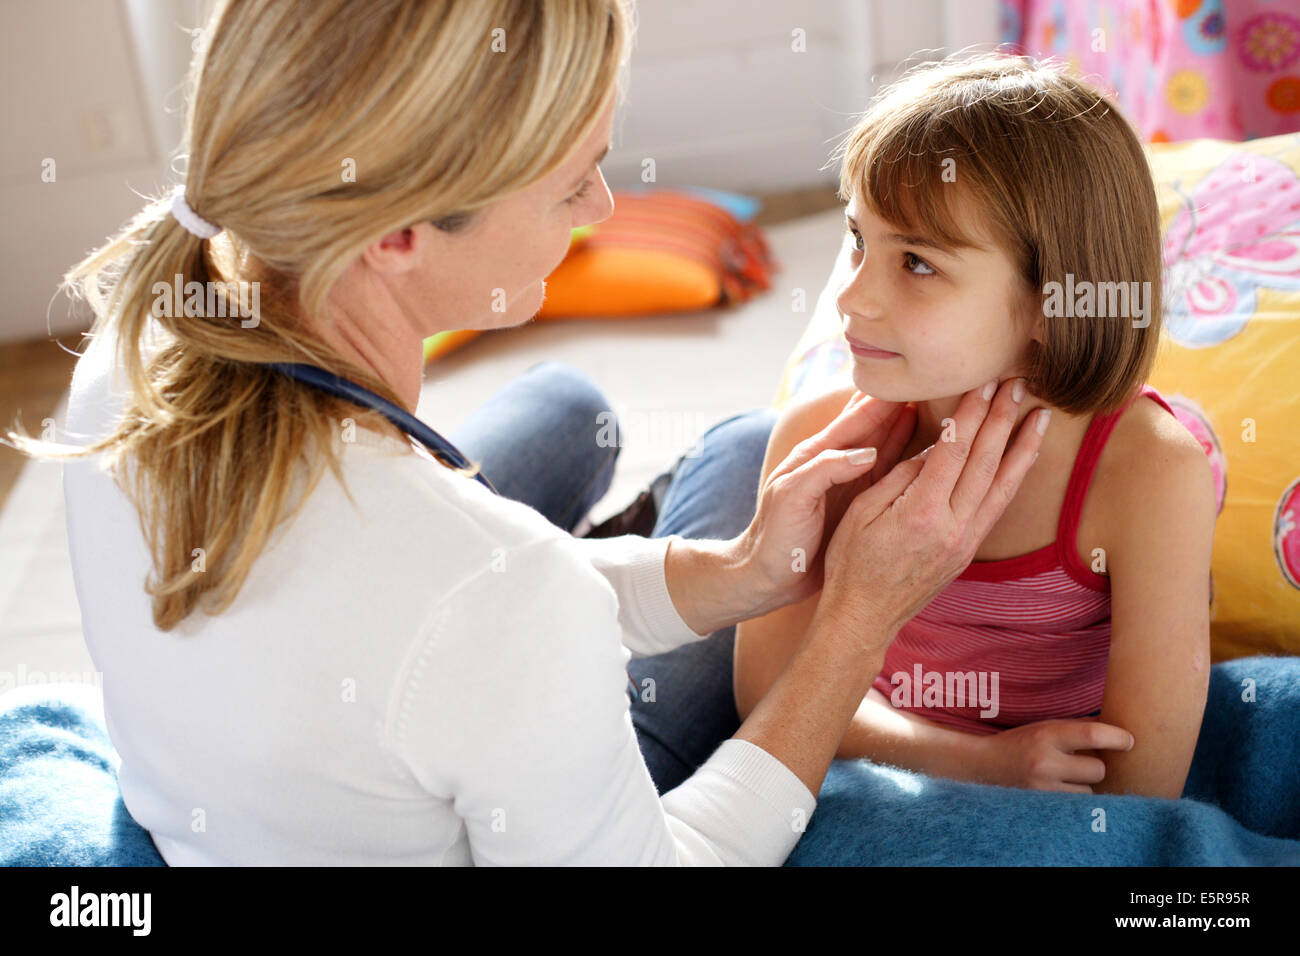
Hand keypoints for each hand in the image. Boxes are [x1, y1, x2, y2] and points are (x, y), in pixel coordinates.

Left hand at [736, 390, 916, 610]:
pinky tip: (929, 446)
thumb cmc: (774, 537)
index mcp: (815, 455)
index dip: (883, 400)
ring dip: (909, 424)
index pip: (854, 420)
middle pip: (873, 425)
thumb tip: (869, 453)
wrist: (768, 576)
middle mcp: (834, 462)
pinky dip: (910, 457)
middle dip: (901, 402)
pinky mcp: (860, 502)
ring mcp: (849, 482)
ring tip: (939, 403)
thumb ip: (825, 471)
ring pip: (885, 444)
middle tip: (933, 380)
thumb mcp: (791, 498)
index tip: (912, 380)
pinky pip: (890, 473)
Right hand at [812, 377, 1048, 643]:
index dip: (971, 413)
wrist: (862, 617)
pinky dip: (1014, 478)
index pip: (954, 451)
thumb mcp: (863, 512)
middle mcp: (951, 528)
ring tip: (1042, 415)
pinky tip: (1024, 458)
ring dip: (1023, 446)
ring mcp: (965, 543)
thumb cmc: (850, 562)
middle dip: (1003, 418)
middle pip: (985, 462)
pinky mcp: (968, 552)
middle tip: (1018, 383)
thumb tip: (935, 448)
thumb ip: (900, 476)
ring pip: (1003, 486)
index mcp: (921, 513)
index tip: (983, 383)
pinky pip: (998, 507)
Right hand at [973, 719, 1135, 792]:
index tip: (1129, 741)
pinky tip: (1061, 789)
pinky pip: (1076, 806)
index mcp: (1046, 734)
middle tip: (1081, 762)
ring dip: (1084, 786)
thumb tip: (1118, 730)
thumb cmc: (1021, 743)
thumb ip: (1078, 728)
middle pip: (1098, 769)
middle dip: (1095, 766)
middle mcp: (1044, 762)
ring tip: (1064, 777)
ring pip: (1089, 792)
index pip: (1092, 734)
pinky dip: (1074, 799)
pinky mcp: (1042, 806)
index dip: (1117, 737)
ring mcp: (1042, 788)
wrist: (982, 765)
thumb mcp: (1045, 727)